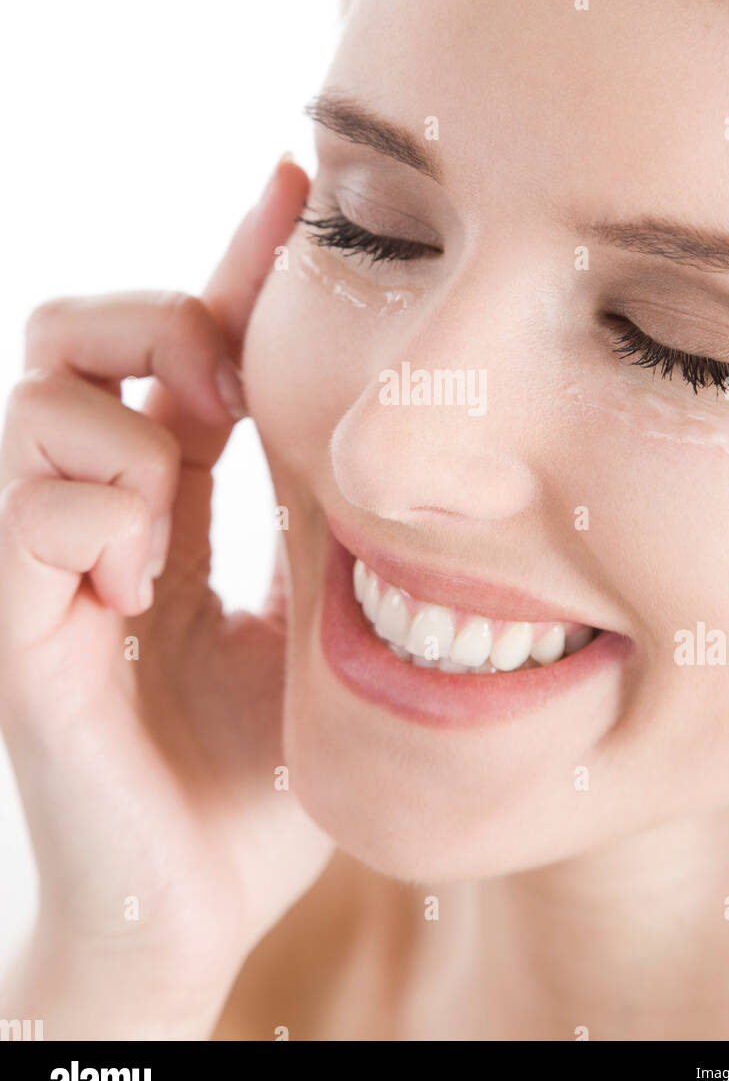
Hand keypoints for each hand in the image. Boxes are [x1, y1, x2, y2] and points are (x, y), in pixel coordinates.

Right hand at [0, 157, 334, 1036]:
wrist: (202, 900)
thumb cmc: (261, 764)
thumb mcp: (307, 600)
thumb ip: (300, 491)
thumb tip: (343, 369)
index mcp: (170, 495)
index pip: (186, 341)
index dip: (234, 260)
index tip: (296, 181)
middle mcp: (94, 507)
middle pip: (78, 325)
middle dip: (163, 326)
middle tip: (232, 404)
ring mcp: (41, 560)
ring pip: (42, 396)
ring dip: (133, 436)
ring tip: (175, 526)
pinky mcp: (12, 622)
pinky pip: (31, 503)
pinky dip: (103, 521)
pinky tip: (145, 591)